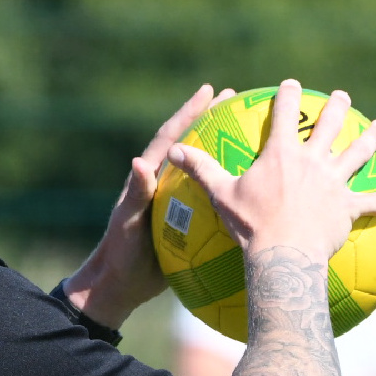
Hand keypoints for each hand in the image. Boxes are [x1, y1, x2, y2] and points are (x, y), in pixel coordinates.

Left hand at [63, 84, 234, 328]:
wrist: (124, 284)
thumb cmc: (121, 251)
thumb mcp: (128, 222)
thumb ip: (136, 193)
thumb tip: (139, 162)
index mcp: (151, 177)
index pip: (172, 138)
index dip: (189, 113)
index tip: (210, 92)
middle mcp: (167, 185)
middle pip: (194, 146)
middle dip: (213, 122)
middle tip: (236, 102)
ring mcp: (179, 203)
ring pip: (207, 173)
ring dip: (225, 154)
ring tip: (251, 137)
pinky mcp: (189, 223)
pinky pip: (214, 202)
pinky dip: (230, 191)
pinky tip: (254, 190)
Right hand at [167, 80, 375, 266]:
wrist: (283, 254)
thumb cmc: (250, 226)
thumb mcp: (220, 196)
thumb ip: (200, 170)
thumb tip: (171, 152)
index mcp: (281, 154)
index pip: (283, 115)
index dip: (287, 96)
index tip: (291, 84)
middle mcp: (312, 161)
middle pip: (327, 126)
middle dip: (334, 107)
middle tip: (340, 97)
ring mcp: (333, 183)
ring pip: (357, 154)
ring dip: (370, 139)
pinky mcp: (348, 208)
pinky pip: (373, 203)